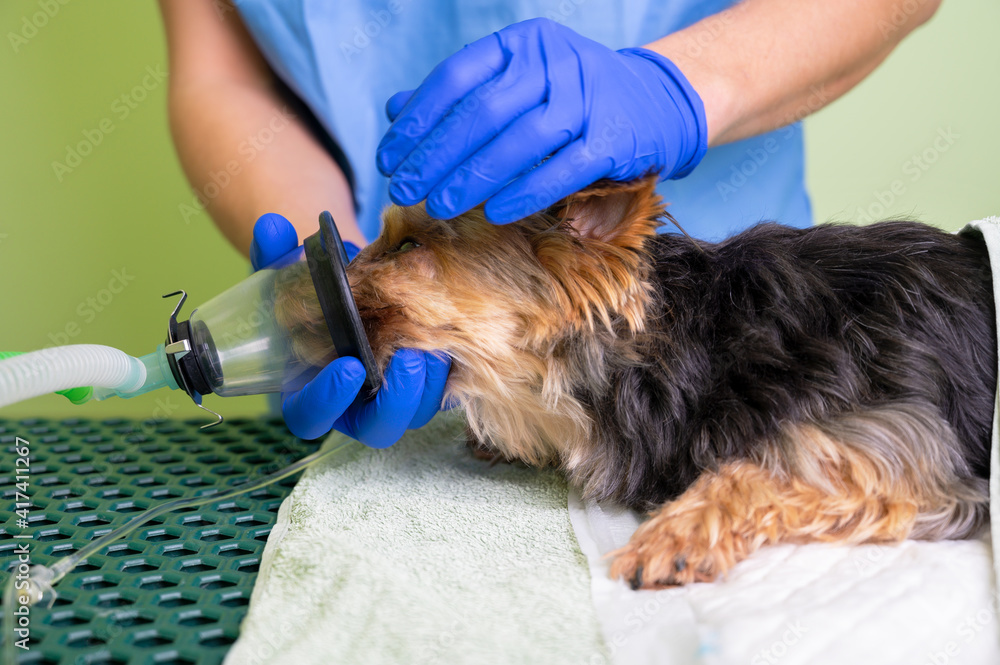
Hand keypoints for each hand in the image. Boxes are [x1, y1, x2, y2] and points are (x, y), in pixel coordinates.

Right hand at [251, 213, 450, 445]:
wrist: (362, 286)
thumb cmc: (317, 291)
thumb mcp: (290, 274)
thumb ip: (276, 255)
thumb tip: (273, 227)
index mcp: (310, 390)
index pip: (310, 418)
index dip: (326, 400)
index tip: (350, 365)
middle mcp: (356, 405)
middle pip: (377, 429)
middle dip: (396, 399)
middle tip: (409, 358)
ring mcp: (397, 400)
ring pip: (419, 412)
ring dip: (429, 382)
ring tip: (437, 339)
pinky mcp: (432, 385)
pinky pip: (448, 391)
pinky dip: (453, 367)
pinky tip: (456, 332)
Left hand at [376, 18, 706, 223]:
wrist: (653, 102)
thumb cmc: (571, 96)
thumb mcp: (517, 82)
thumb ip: (460, 95)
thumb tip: (393, 108)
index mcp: (522, 44)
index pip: (456, 78)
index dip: (416, 121)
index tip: (389, 158)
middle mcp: (554, 63)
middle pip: (483, 112)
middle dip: (436, 157)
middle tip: (405, 190)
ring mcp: (587, 99)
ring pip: (519, 142)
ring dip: (473, 179)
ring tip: (439, 207)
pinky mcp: (613, 139)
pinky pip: (562, 170)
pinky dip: (526, 193)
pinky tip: (494, 213)